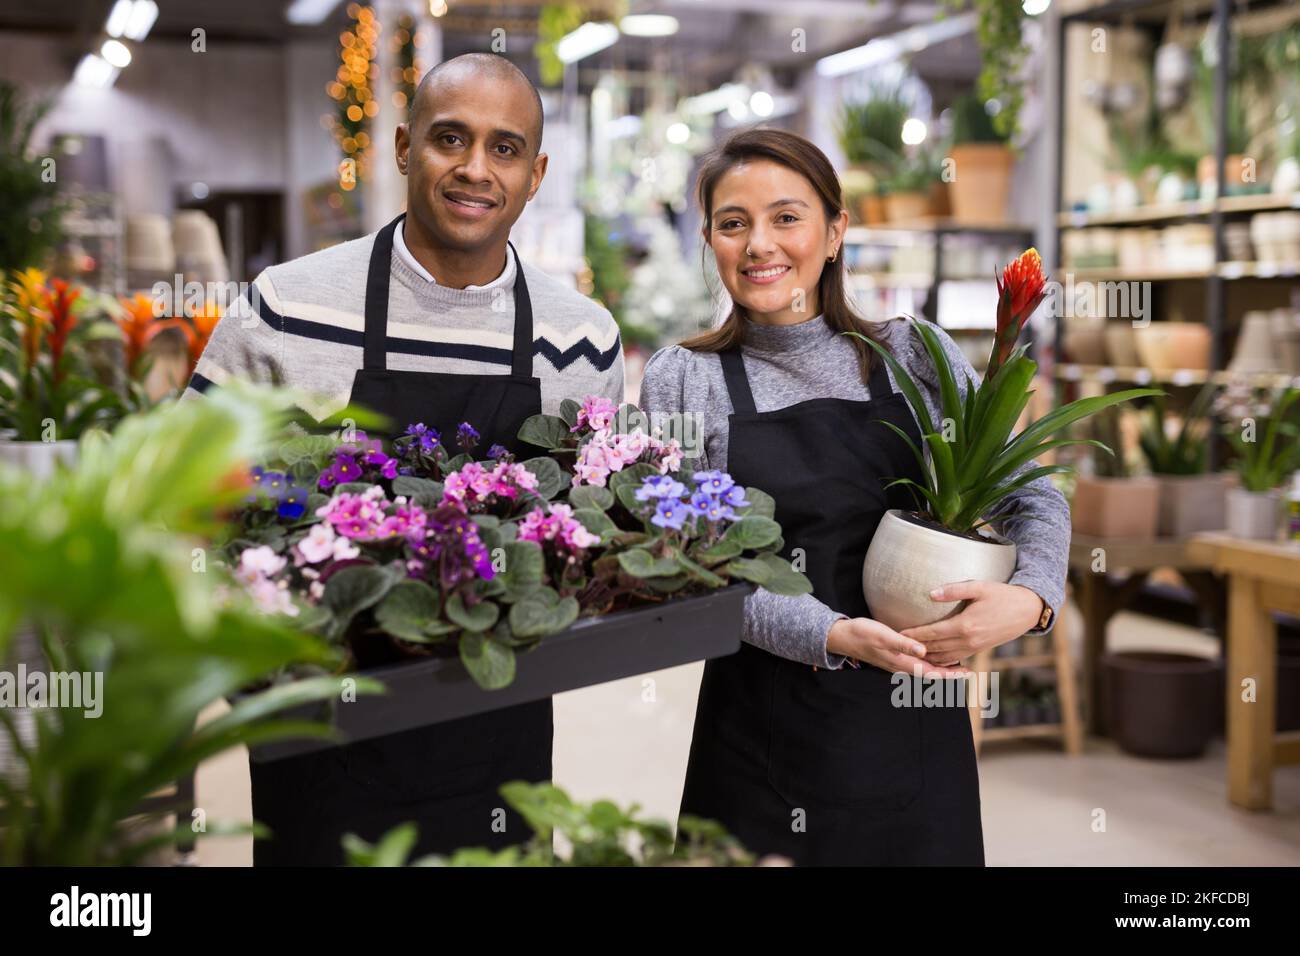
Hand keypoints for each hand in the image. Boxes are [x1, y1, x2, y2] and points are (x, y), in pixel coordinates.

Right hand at [827, 617, 969, 678]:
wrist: (844, 636)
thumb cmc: (863, 633)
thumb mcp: (882, 636)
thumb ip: (902, 643)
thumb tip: (923, 651)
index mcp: (902, 662)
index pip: (931, 672)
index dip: (950, 674)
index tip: (966, 672)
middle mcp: (902, 665)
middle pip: (931, 673)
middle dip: (950, 673)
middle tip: (969, 670)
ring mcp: (898, 661)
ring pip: (925, 668)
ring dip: (941, 668)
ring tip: (958, 663)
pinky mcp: (895, 655)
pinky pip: (917, 662)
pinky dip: (930, 661)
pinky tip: (935, 654)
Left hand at [898, 581, 1044, 665]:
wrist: (1027, 611)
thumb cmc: (1003, 595)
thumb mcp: (979, 587)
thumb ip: (954, 590)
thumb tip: (930, 594)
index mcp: (965, 625)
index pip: (932, 633)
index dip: (914, 634)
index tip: (899, 633)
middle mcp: (968, 641)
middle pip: (934, 648)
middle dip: (915, 647)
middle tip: (899, 645)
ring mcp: (974, 648)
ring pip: (944, 658)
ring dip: (926, 657)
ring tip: (910, 652)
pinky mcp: (979, 650)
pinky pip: (955, 659)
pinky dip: (941, 660)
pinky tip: (931, 657)